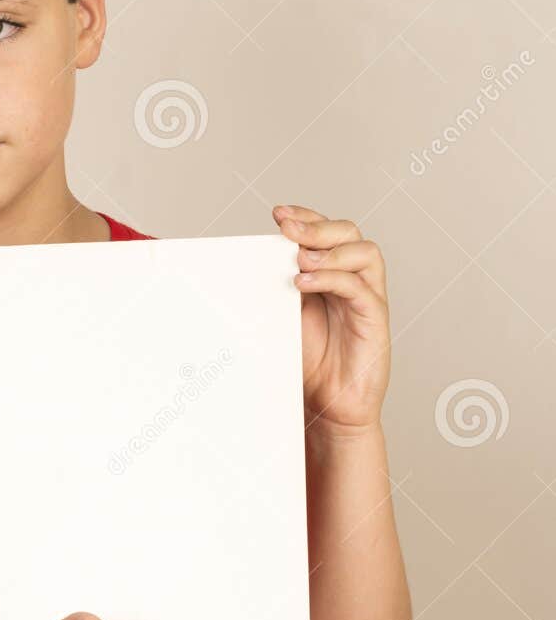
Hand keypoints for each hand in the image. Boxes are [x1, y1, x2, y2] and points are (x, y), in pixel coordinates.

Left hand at [273, 202, 389, 433]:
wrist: (326, 406)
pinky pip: (361, 288)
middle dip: (316, 224)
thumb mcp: (281, 315)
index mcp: (330, 273)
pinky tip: (305, 282)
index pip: (326, 230)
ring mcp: (366, 297)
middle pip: (348, 232)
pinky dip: (333, 279)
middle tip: (287, 228)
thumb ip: (273, 287)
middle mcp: (352, 279)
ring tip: (300, 259)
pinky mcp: (375, 319)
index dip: (306, 216)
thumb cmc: (307, 362)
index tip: (277, 214)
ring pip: (364, 252)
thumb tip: (243, 262)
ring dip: (330, 249)